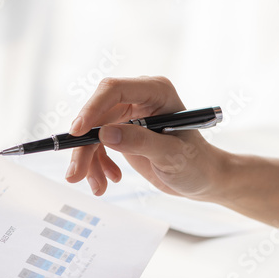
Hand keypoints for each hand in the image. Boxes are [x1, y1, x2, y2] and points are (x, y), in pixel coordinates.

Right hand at [64, 76, 225, 198]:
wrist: (203, 179)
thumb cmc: (197, 164)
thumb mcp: (171, 155)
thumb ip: (140, 142)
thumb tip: (105, 134)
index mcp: (156, 92)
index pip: (115, 90)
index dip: (92, 108)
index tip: (77, 132)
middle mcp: (139, 99)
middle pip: (98, 115)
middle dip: (84, 146)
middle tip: (75, 174)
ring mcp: (129, 115)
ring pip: (93, 133)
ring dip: (88, 161)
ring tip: (97, 187)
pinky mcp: (122, 132)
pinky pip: (97, 144)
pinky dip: (97, 164)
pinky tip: (110, 180)